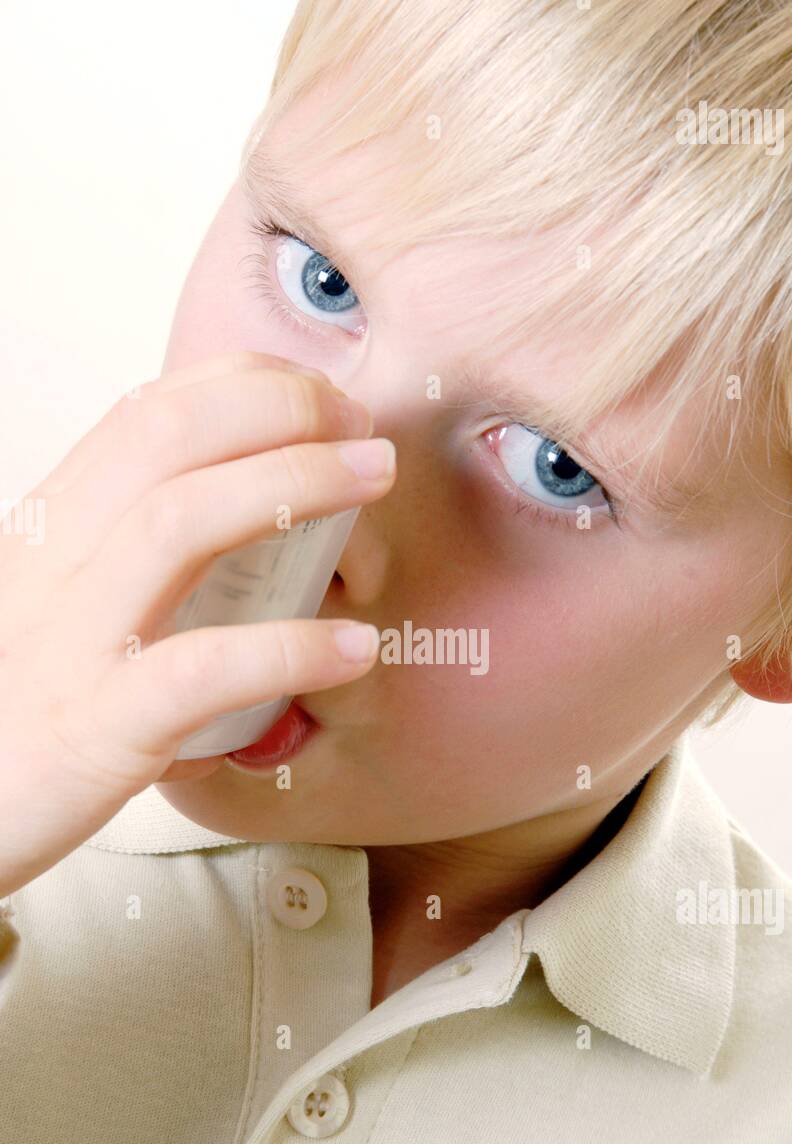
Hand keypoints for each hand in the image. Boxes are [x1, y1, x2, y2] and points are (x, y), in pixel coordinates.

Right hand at [0, 351, 393, 894]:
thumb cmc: (20, 717)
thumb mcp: (64, 612)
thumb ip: (133, 565)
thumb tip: (241, 536)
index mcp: (56, 528)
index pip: (149, 411)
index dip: (249, 385)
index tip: (326, 401)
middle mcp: (57, 563)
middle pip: (169, 436)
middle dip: (283, 410)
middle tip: (366, 433)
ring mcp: (74, 641)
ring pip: (179, 522)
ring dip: (293, 485)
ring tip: (372, 482)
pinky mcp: (98, 727)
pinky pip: (201, 671)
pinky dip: (288, 649)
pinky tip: (353, 647)